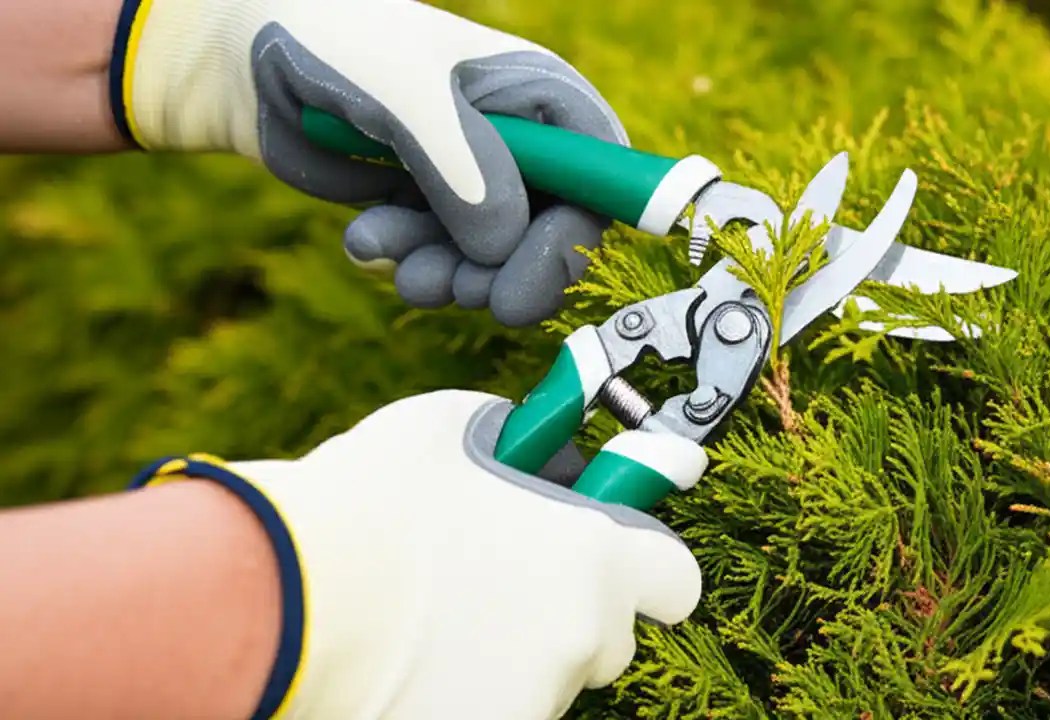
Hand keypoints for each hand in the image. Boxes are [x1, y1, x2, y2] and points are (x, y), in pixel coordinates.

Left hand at [111, 0, 627, 324]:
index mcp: (540, 95)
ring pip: (494, 264)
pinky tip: (366, 237)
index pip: (602, 176)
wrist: (251, 62)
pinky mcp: (431, 212)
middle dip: (502, 272)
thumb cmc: (335, 45)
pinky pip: (442, 264)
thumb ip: (461, 164)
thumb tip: (502, 245)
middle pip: (554, 236)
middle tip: (458, 288)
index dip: (582, 231)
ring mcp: (476, 182)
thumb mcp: (403, 93)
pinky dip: (406, 264)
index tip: (534, 273)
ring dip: (446, 276)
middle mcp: (521, 144)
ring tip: (394, 254)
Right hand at [134, 390, 702, 718]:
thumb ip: (516, 436)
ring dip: (509, 653)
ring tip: (428, 620)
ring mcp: (533, 702)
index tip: (610, 554)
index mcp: (594, 560)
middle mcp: (580, 642)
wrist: (279, 597)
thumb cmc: (369, 505)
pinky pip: (495, 708)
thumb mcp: (452, 428)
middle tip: (494, 582)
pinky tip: (407, 663)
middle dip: (565, 612)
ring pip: (543, 679)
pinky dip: (465, 691)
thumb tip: (530, 439)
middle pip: (604, 636)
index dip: (644, 563)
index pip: (674, 579)